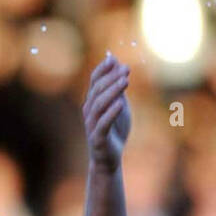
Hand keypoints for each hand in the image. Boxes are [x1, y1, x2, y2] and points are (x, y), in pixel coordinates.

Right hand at [83, 54, 130, 171]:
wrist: (109, 157)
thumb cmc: (114, 130)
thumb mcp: (119, 105)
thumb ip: (117, 87)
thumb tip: (118, 64)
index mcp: (92, 102)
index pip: (94, 82)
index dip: (102, 70)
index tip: (114, 58)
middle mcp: (89, 112)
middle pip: (97, 91)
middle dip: (111, 78)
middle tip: (126, 68)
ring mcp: (92, 125)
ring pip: (99, 105)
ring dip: (112, 92)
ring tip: (125, 81)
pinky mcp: (98, 138)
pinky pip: (103, 124)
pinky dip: (111, 113)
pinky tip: (121, 103)